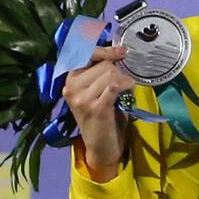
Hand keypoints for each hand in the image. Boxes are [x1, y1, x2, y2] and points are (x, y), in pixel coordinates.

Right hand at [61, 45, 134, 181]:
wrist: (101, 147)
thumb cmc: (103, 117)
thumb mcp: (97, 92)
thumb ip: (102, 75)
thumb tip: (119, 53)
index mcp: (70, 81)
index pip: (85, 54)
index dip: (105, 51)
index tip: (122, 51)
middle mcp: (71, 87)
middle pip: (104, 65)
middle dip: (119, 72)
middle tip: (123, 86)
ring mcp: (82, 98)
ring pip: (111, 74)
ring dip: (124, 81)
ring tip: (124, 93)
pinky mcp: (95, 108)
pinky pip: (114, 86)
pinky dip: (126, 86)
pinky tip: (128, 92)